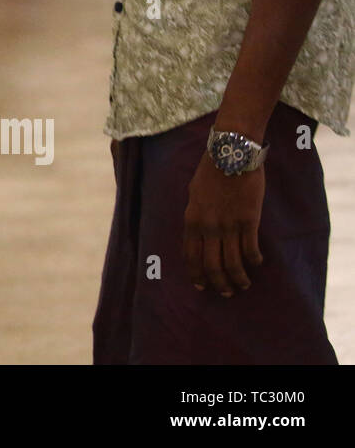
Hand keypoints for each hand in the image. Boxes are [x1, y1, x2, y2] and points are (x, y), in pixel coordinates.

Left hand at [183, 153, 264, 296]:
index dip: (196, 274)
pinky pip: (250, 250)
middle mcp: (208, 227)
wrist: (231, 154)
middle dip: (218, 283)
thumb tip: (197, 232)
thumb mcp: (194, 192)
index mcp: (191, 219)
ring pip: (232, 263)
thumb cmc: (211, 170)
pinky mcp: (249, 221)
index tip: (201, 286)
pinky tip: (257, 264)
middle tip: (226, 293)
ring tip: (244, 285)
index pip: (190, 256)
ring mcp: (228, 225)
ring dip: (238, 279)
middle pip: (211, 265)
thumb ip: (195, 215)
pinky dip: (254, 261)